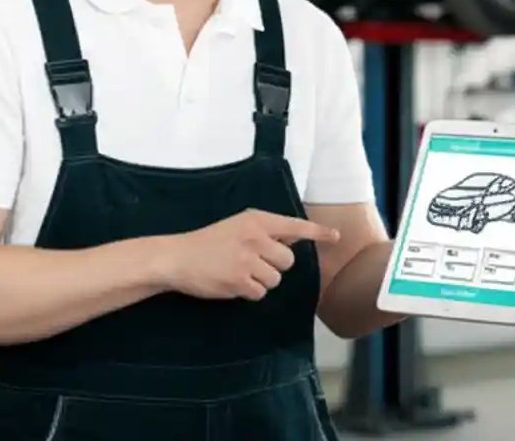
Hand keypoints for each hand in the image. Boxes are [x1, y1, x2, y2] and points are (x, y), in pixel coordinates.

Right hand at [159, 209, 339, 300]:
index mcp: (256, 220)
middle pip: (288, 262)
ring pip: (275, 280)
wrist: (177, 257)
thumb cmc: (210, 241)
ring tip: (239, 272)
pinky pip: (260, 293)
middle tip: (253, 263)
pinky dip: (249, 292)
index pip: (294, 226)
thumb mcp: (239, 226)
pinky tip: (233, 282)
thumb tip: (295, 239)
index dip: (317, 233)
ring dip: (261, 281)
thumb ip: (266, 232)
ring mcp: (247, 260)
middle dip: (274, 266)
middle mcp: (255, 237)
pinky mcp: (238, 281)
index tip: (336, 237)